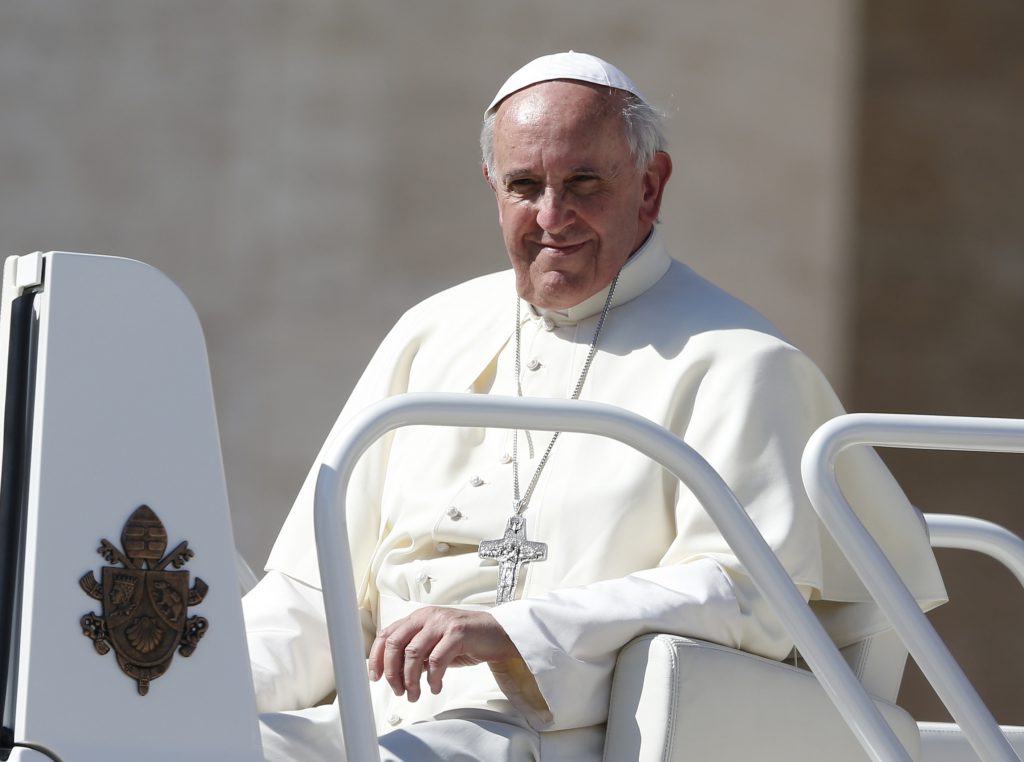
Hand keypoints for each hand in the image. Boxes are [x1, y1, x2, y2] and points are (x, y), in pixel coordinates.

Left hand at [368, 607, 517, 702]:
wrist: (498, 634)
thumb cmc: (466, 641)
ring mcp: (442, 623)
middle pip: (396, 644)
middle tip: (398, 691)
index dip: (376, 658)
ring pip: (413, 653)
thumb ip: (416, 654)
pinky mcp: (458, 633)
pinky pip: (437, 660)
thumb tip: (394, 674)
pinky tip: (435, 687)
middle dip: (392, 672)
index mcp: (418, 618)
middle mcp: (427, 617)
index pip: (387, 635)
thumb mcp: (435, 644)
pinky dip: (432, 678)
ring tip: (415, 694)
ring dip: (411, 679)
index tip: (375, 677)